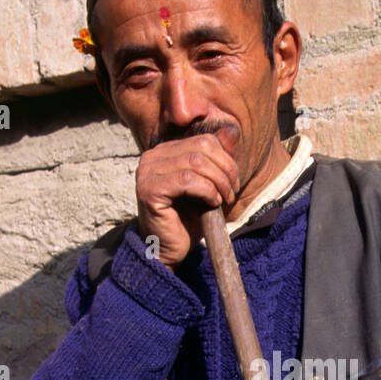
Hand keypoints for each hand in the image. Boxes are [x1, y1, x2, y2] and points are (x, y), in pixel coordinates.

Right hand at [135, 125, 239, 267]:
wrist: (168, 249)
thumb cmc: (187, 218)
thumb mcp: (208, 184)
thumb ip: (217, 158)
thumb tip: (231, 130)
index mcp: (165, 151)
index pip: (204, 140)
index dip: (226, 159)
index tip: (233, 183)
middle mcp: (152, 157)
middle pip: (202, 148)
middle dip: (225, 170)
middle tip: (231, 193)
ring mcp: (147, 172)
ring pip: (196, 163)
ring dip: (218, 182)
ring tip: (223, 200)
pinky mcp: (149, 190)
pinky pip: (187, 180)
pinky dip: (207, 191)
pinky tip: (212, 203)